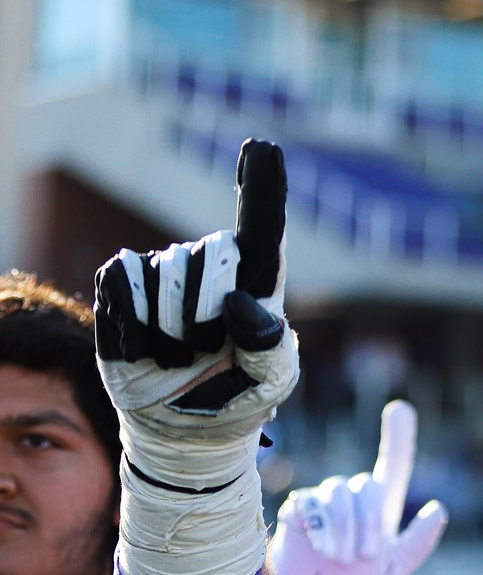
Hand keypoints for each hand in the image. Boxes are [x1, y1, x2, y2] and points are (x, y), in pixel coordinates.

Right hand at [95, 139, 297, 473]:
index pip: (264, 223)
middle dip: (206, 312)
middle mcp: (213, 264)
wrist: (184, 429)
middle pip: (208, 256)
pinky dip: (133, 322)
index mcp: (260, 279)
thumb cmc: (239, 396)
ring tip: (181, 357)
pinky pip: (121, 282)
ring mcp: (164, 270)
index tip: (262, 145)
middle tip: (208, 353)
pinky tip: (146, 348)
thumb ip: (270, 346)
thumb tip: (242, 303)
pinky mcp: (121, 285)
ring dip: (171, 330)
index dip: (262, 184)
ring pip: (165, 275)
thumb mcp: (271, 380)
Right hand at [272, 401, 448, 574]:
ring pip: (340, 493)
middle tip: (365, 557)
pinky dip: (321, 527)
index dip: (397, 438)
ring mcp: (323, 506)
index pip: (392, 467)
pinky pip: (311, 503)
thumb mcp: (393, 570)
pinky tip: (321, 549)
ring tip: (341, 559)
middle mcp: (352, 502)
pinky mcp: (297, 513)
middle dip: (370, 522)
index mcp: (380, 512)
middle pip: (367, 487)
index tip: (400, 409)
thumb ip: (417, 542)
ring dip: (346, 528)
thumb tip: (439, 508)